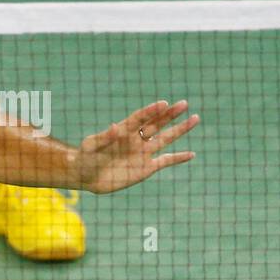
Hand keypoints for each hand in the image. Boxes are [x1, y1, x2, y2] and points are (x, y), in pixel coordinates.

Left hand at [76, 100, 198, 193]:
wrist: (85, 176)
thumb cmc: (85, 157)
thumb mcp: (90, 146)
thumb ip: (104, 138)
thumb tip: (115, 126)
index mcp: (122, 131)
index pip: (140, 118)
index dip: (151, 111)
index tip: (163, 103)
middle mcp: (135, 139)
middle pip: (156, 124)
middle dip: (170, 114)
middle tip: (184, 103)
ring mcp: (142, 153)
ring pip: (165, 139)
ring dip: (179, 130)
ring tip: (195, 118)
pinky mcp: (146, 168)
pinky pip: (165, 161)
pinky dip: (178, 158)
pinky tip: (191, 154)